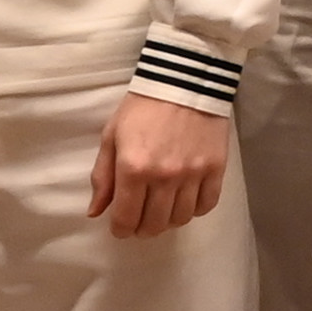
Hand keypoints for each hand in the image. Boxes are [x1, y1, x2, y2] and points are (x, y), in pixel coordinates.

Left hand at [89, 91, 233, 240]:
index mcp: (133, 168)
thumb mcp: (112, 137)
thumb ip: (102, 177)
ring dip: (168, 221)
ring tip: (162, 210)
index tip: (121, 227)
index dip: (121, 229)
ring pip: (180, 219)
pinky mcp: (215, 169)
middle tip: (140, 221)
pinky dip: (195, 210)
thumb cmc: (142, 107)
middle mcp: (163, 177)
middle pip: (154, 224)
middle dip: (142, 229)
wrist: (185, 81)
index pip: (126, 218)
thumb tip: (96, 212)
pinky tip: (186, 200)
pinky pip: (206, 205)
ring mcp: (192, 174)